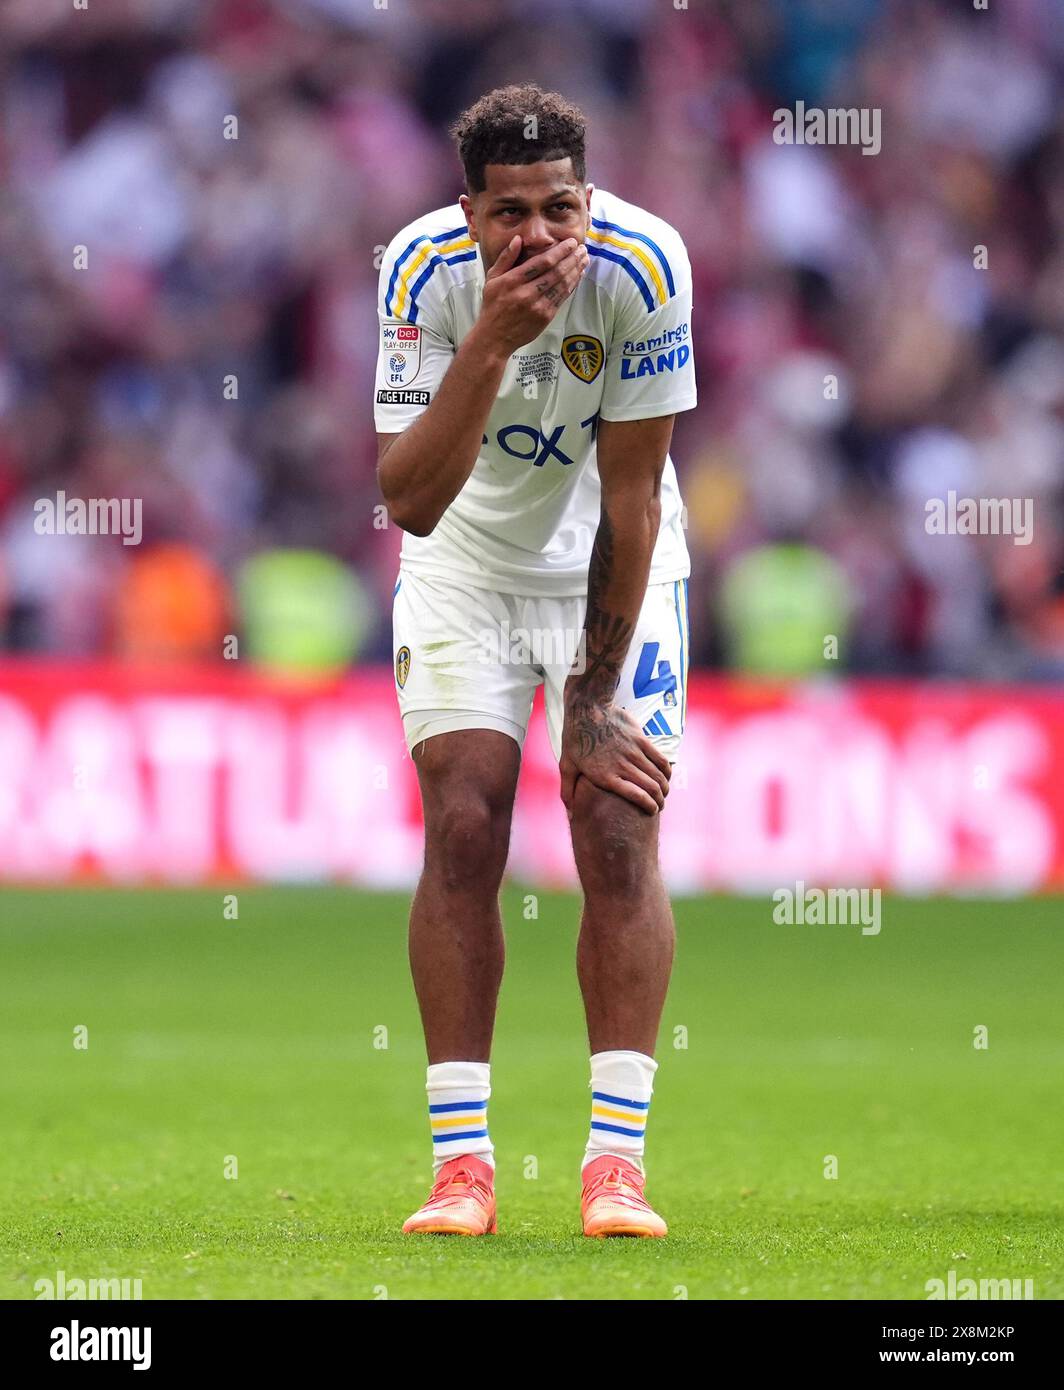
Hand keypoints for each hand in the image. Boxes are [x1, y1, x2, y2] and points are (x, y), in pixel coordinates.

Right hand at [477, 236, 589, 354]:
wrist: (495, 338)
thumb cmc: (493, 306)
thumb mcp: (492, 279)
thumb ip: (505, 258)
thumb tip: (518, 239)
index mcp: (513, 281)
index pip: (542, 262)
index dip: (560, 251)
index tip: (570, 242)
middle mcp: (526, 293)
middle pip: (556, 272)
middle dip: (572, 258)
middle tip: (582, 248)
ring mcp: (537, 307)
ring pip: (562, 285)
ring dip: (576, 270)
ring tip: (584, 259)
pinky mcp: (545, 317)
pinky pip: (562, 298)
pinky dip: (572, 285)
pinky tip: (578, 275)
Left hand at [559, 701, 671, 817]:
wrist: (588, 708)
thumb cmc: (576, 738)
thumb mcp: (567, 766)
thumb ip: (568, 791)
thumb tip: (571, 815)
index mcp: (606, 776)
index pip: (636, 796)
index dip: (649, 806)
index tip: (653, 811)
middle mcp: (622, 766)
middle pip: (651, 788)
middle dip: (660, 800)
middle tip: (660, 805)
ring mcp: (633, 752)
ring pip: (658, 775)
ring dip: (665, 787)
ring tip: (664, 793)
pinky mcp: (641, 740)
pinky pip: (660, 759)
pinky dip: (667, 770)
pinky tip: (667, 776)